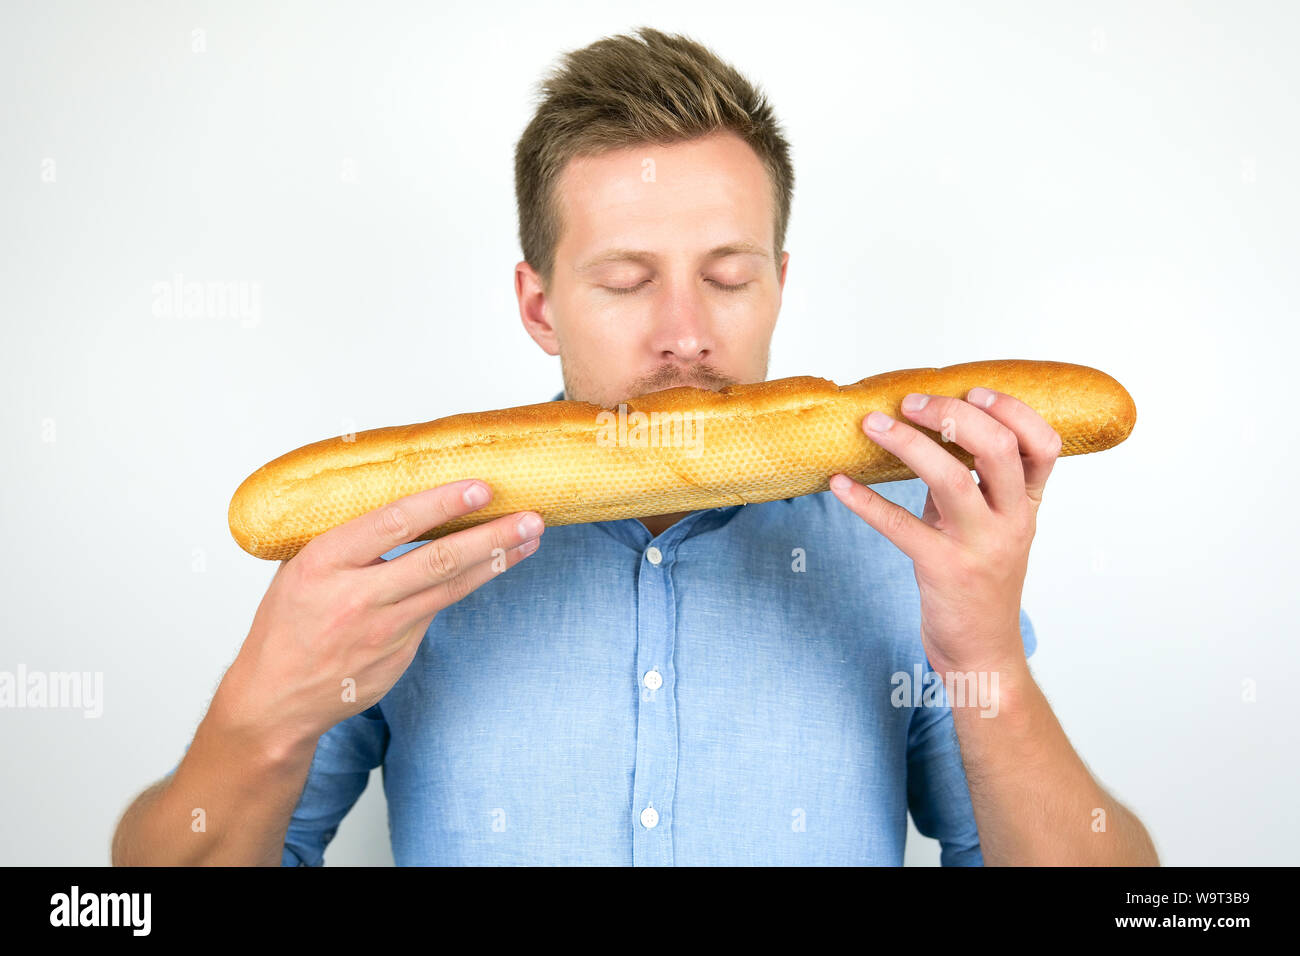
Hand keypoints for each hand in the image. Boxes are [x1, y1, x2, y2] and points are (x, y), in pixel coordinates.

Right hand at [210, 479, 544, 757]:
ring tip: (531, 537)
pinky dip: (469, 584)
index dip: (440, 504)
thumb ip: (343, 538)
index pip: (392, 524)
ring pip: (451, 587)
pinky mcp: (401, 653)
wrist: (275, 699)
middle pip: (437, 560)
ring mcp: (383, 630)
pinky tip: (495, 564)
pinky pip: (438, 610)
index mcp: (323, 562)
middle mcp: (356, 596)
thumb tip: (396, 494)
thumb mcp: (297, 568)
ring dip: (496, 560)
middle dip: (490, 536)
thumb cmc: (286, 623)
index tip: (479, 488)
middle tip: (531, 517)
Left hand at [828, 387, 1061, 676]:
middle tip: (910, 402)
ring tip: (873, 424)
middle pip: (997, 448)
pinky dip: (865, 501)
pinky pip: (900, 526)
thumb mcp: (990, 528)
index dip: (1013, 410)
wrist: (983, 653)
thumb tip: (929, 434)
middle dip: (951, 414)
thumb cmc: (981, 582)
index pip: (1044, 445)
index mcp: (1026, 507)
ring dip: (907, 443)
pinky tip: (839, 484)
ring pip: (950, 478)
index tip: (974, 390)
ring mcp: (979, 547)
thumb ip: (971, 485)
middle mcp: (1010, 522)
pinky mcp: (943, 570)